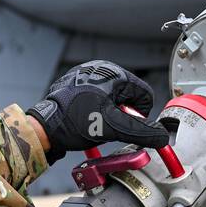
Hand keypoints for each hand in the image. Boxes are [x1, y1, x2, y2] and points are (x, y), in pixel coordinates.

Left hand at [27, 60, 169, 161]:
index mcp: (114, 73)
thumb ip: (140, 132)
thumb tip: (161, 137)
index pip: (144, 95)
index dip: (139, 115)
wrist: (43, 126)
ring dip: (109, 115)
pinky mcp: (78, 85)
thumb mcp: (112, 127)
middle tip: (106, 126)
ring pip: (113, 100)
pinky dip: (96, 112)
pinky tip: (85, 120)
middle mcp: (101, 69)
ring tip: (93, 123)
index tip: (125, 126)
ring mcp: (88, 76)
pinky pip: (97, 99)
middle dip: (122, 115)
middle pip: (129, 97)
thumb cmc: (73, 121)